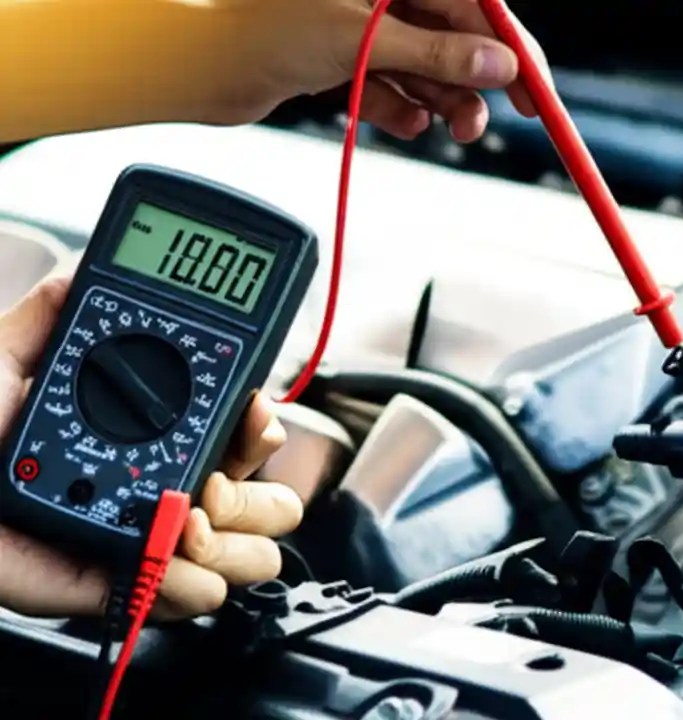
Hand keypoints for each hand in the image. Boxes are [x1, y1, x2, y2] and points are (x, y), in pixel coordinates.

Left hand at [0, 277, 303, 618]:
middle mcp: (160, 486)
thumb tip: (89, 264)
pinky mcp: (121, 586)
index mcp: (149, 430)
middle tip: (205, 482)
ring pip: (251, 555)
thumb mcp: (5, 356)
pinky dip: (188, 583)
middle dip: (254, 489)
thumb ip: (52, 309)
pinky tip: (163, 561)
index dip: (260, 426)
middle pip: (267, 499)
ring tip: (183, 523)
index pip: (240, 432)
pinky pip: (191, 599)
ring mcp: (147, 539)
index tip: (252, 416)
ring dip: (230, 540)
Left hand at [218, 0, 550, 142]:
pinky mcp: (345, 55)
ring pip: (425, 65)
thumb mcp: (363, 41)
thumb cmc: (259, 30)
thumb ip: (436, 55)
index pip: (471, 0)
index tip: (533, 82)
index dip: (508, 43)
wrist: (197, 66)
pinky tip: (406, 122)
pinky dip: (404, 107)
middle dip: (476, 78)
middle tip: (503, 115)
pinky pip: (393, 83)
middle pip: (453, 33)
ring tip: (453, 129)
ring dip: (444, 100)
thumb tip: (498, 65)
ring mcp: (361, 23)